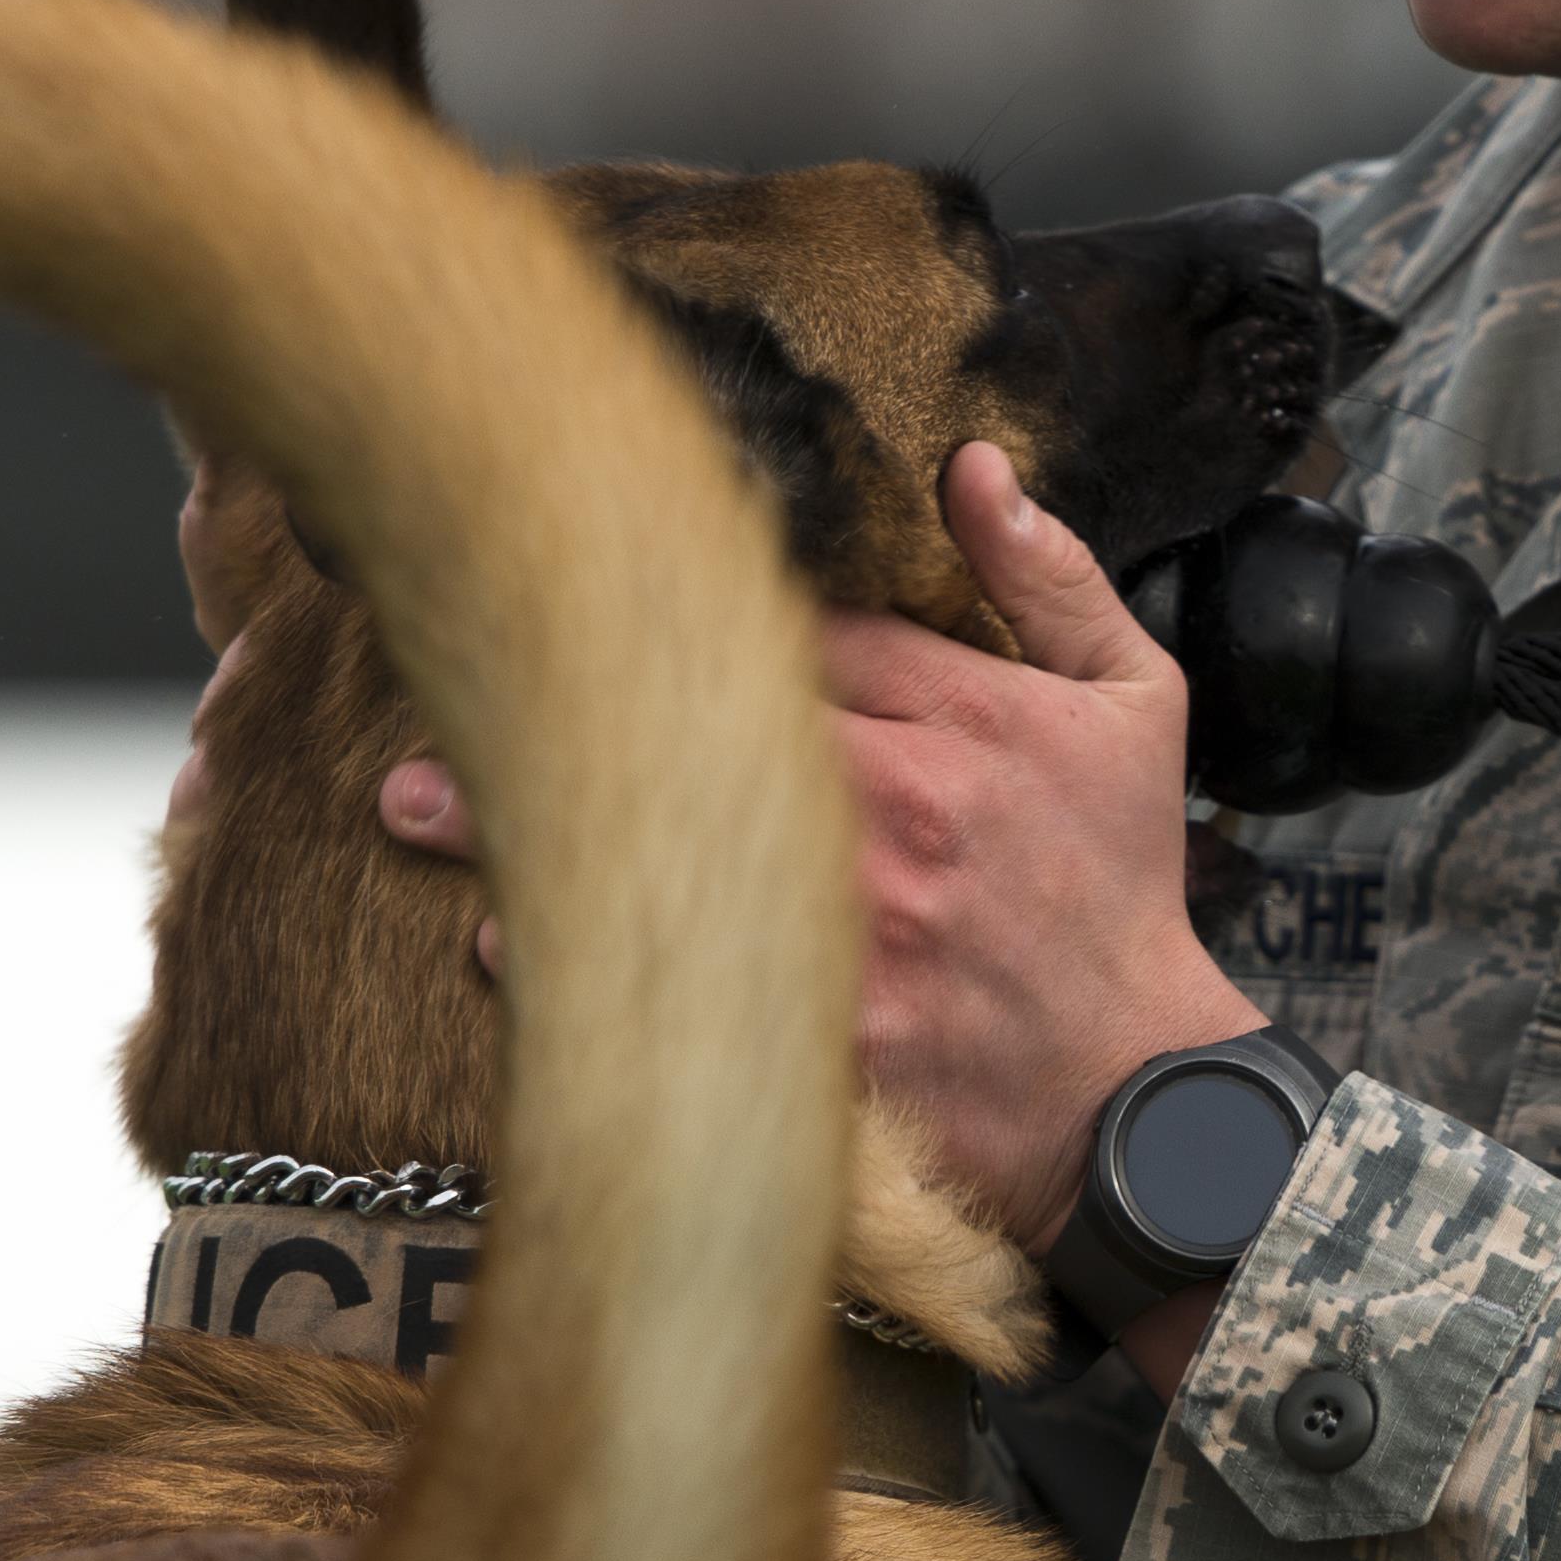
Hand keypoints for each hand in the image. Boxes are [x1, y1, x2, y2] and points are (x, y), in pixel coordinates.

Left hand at [373, 443, 1265, 1216]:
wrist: (1142, 1095)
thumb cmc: (1122, 890)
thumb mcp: (1134, 707)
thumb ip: (1051, 581)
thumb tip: (972, 464)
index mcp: (965, 722)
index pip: (791, 635)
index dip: (690, 613)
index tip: (598, 600)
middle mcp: (901, 816)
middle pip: (694, 731)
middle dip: (556, 713)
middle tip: (426, 703)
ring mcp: (858, 934)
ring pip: (664, 859)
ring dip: (532, 840)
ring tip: (418, 809)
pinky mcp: (827, 1042)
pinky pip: (681, 989)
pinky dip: (582, 969)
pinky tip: (498, 944)